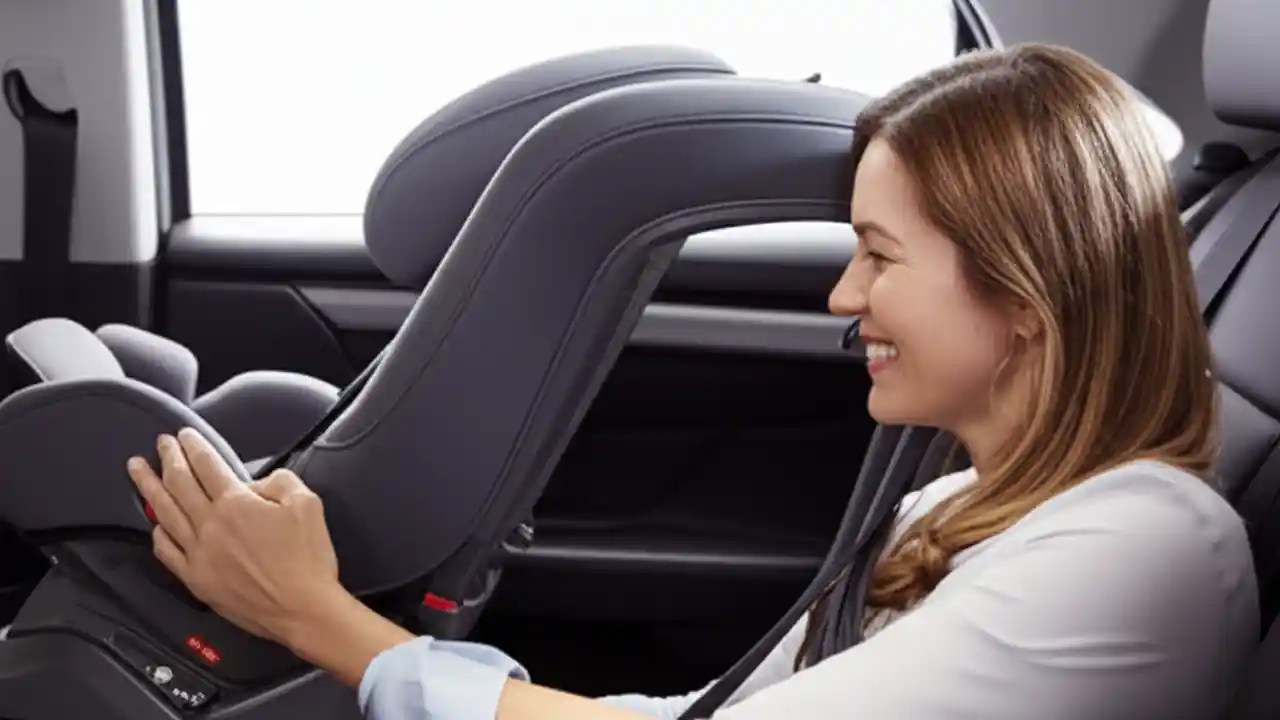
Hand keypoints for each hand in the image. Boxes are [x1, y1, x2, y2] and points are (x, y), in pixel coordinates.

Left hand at [127, 428, 345, 647]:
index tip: (184, 435)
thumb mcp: (307, 503)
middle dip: (167, 458)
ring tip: (137, 471)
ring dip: (148, 487)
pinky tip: (155, 524)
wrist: (303, 609)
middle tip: (160, 444)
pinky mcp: (197, 580)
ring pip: (164, 513)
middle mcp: (210, 526)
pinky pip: (167, 551)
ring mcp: (199, 555)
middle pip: (179, 484)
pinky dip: (157, 532)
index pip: (207, 466)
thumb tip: (256, 483)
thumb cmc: (308, 559)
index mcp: (235, 504)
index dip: (194, 446)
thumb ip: (279, 481)